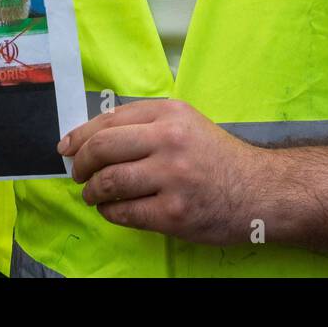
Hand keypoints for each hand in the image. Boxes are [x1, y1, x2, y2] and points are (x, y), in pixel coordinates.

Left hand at [59, 99, 266, 245]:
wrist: (261, 190)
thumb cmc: (219, 158)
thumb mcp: (187, 124)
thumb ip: (147, 125)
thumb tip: (93, 137)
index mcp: (171, 113)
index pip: (109, 120)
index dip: (80, 135)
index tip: (66, 147)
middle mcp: (170, 140)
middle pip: (102, 148)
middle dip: (80, 163)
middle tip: (76, 173)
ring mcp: (173, 178)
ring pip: (109, 182)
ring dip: (92, 191)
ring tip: (92, 194)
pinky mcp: (174, 213)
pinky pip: (125, 213)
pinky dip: (110, 212)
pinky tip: (112, 210)